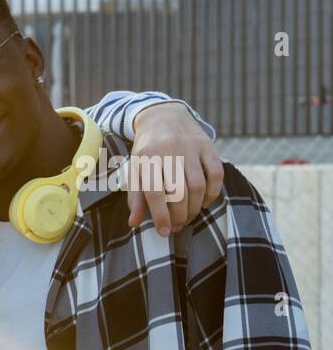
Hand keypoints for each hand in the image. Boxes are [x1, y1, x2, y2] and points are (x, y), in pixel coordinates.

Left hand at [127, 101, 223, 234]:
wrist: (164, 117)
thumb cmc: (147, 151)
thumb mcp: (136, 170)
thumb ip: (136, 197)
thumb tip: (134, 224)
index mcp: (147, 158)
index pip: (156, 193)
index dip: (161, 216)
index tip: (164, 231)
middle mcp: (170, 152)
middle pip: (179, 193)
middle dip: (179, 215)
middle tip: (177, 226)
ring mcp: (191, 148)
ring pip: (198, 186)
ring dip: (195, 208)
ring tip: (188, 217)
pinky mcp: (208, 146)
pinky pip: (216, 173)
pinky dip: (213, 192)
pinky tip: (204, 202)